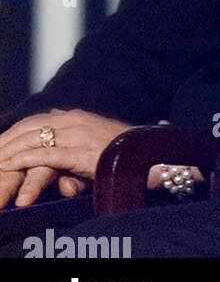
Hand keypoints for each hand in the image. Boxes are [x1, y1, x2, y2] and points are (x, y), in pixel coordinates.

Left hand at [0, 109, 131, 206]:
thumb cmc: (122, 150)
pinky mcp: (78, 154)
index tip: (1, 141)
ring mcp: (76, 136)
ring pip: (33, 139)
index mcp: (77, 117)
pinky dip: (23, 159)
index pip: (37, 120)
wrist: (145, 154)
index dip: (15, 130)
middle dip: (7, 140)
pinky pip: (45, 155)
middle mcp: (74, 121)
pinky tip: (9, 164)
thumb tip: (56, 126)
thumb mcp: (95, 137)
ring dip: (9, 150)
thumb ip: (75, 135)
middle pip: (30, 127)